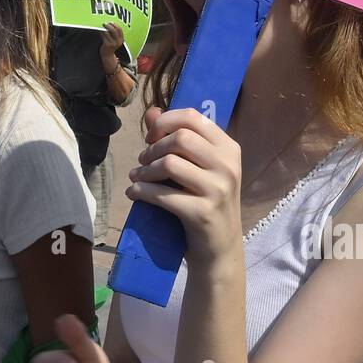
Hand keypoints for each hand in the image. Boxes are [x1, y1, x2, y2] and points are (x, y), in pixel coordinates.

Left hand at [99, 21, 125, 72]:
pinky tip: (99, 30)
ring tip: (101, 26)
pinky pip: (104, 36)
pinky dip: (101, 32)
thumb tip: (108, 24)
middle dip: (109, 25)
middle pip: (114, 30)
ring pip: (108, 33)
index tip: (110, 22)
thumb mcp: (114, 41)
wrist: (107, 56)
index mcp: (121, 40)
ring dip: (104, 28)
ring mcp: (113, 44)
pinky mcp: (107, 45)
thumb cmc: (110, 47)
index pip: (120, 29)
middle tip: (105, 23)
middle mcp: (118, 42)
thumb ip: (114, 34)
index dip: (115, 25)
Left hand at [127, 106, 241, 265]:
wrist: (220, 249)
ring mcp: (218, 190)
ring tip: (136, 177)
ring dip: (144, 170)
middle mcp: (228, 166)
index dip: (165, 122)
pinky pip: (162, 194)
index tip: (151, 137)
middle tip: (142, 161)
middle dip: (153, 148)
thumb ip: (176, 138)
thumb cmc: (206, 202)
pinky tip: (134, 193)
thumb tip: (151, 112)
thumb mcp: (198, 168)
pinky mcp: (202, 213)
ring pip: (169, 163)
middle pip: (180, 138)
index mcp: (229, 149)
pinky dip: (141, 191)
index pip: (193, 117)